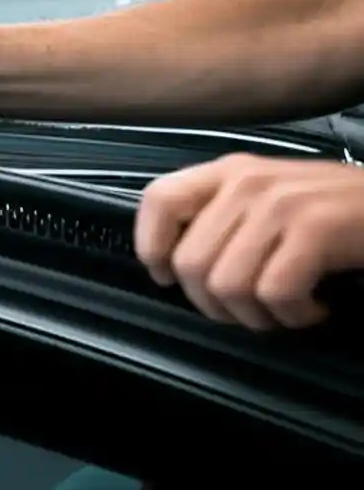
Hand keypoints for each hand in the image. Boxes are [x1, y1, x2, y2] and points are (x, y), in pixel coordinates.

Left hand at [135, 153, 363, 330]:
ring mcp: (280, 205)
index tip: (168, 277)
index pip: (160, 199)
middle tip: (251, 309)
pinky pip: (273, 294)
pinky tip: (315, 309)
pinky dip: (294, 317)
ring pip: (226, 285)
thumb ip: (220, 219)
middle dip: (215, 305)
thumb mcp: (268, 202)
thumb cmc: (337, 215)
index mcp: (230, 172)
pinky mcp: (315, 230)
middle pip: (189, 262)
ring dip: (255, 317)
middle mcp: (248, 182)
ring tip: (285, 310)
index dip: (152, 246)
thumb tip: (170, 266)